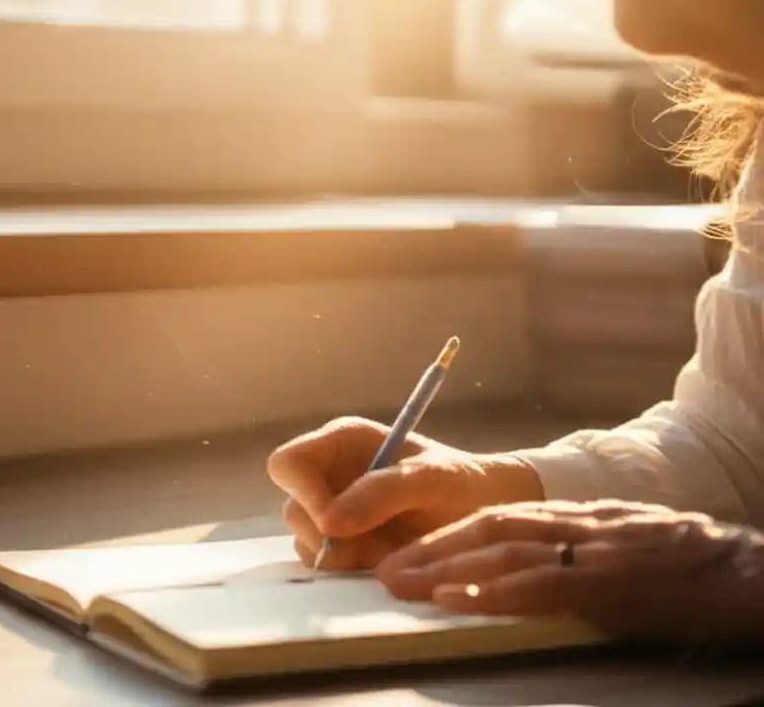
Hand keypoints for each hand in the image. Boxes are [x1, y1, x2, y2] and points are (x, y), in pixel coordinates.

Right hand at [267, 417, 544, 570]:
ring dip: (343, 555)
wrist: (488, 513)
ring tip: (392, 552)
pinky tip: (388, 560)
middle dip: (327, 535)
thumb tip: (330, 523)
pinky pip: (325, 561)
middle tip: (376, 548)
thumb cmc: (463, 482)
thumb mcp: (432, 478)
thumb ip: (383, 492)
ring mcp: (333, 509)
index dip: (303, 494)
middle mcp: (329, 473)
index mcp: (341, 442)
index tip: (335, 525)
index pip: (288, 464)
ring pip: (305, 540)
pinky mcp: (343, 542)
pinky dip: (351, 568)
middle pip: (292, 509)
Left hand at [376, 500, 763, 644]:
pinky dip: (493, 590)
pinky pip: (541, 586)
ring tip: (402, 584)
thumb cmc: (692, 562)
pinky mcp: (608, 585)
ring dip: (446, 567)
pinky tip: (456, 598)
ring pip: (504, 550)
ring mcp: (591, 552)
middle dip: (433, 548)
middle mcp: (577, 526)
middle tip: (386, 571)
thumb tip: (532, 563)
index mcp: (580, 517)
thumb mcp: (627, 540)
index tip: (411, 550)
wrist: (747, 571)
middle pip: (489, 527)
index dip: (451, 533)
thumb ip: (580, 546)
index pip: (502, 516)